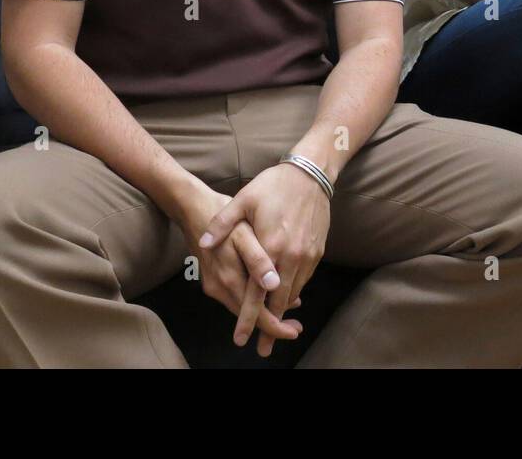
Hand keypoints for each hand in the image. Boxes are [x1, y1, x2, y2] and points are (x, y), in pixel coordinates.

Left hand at [201, 161, 331, 356]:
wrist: (310, 174)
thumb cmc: (273, 185)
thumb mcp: (243, 200)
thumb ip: (222, 223)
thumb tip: (203, 242)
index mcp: (270, 248)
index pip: (257, 293)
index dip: (249, 318)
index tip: (242, 339)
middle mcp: (291, 257)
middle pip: (279, 302)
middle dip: (270, 328)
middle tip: (262, 348)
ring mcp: (307, 256)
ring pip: (294, 293)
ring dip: (283, 311)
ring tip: (276, 328)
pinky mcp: (317, 252)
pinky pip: (304, 279)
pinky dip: (294, 291)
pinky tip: (287, 297)